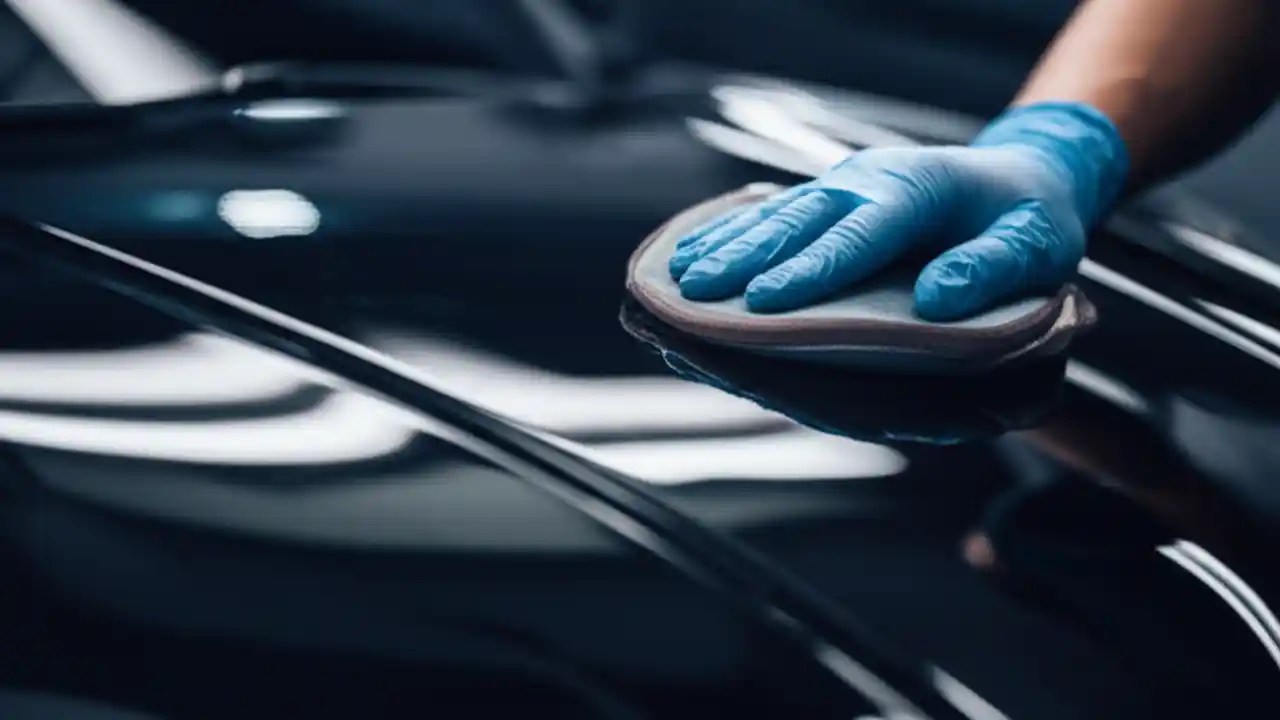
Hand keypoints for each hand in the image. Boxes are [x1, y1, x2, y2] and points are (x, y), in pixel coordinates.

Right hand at [669, 103, 1126, 320]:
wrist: (1021, 173)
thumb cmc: (1030, 217)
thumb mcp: (1037, 243)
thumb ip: (993, 267)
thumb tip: (937, 298)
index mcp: (919, 189)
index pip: (859, 234)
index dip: (812, 270)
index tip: (767, 301)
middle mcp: (870, 180)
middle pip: (801, 219)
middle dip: (746, 257)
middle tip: (697, 290)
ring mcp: (845, 183)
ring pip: (776, 213)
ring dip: (727, 243)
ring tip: (680, 273)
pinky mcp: (831, 195)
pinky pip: (774, 211)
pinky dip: (731, 230)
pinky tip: (694, 247)